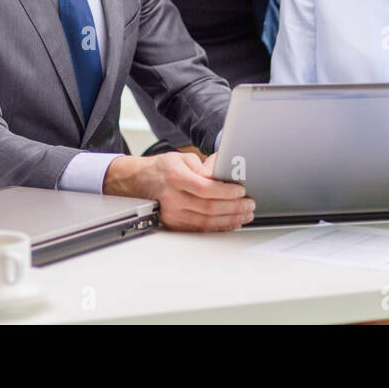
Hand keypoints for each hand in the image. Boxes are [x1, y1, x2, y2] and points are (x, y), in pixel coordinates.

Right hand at [103, 152, 253, 230]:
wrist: (138, 182)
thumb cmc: (162, 169)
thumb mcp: (182, 158)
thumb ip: (204, 167)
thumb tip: (225, 174)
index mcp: (175, 178)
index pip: (205, 189)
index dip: (226, 192)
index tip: (240, 191)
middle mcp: (173, 199)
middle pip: (209, 208)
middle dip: (234, 208)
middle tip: (249, 204)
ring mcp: (173, 215)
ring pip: (206, 222)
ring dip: (230, 219)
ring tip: (245, 214)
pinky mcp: (175, 225)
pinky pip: (201, 229)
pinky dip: (219, 227)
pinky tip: (231, 222)